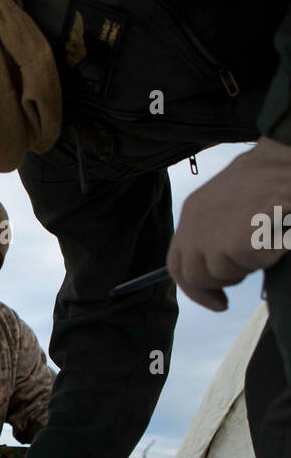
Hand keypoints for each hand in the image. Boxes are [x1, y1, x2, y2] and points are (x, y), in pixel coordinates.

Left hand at [166, 136, 290, 310]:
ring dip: (249, 264)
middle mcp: (194, 226)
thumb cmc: (268, 176)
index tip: (214, 300)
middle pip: (196, 277)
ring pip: (228, 274)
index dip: (193, 288)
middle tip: (236, 287)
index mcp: (191, 213)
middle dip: (217, 287)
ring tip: (266, 234)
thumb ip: (217, 232)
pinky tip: (277, 232)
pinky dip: (269, 255)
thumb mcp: (229, 202)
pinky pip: (254, 265)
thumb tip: (219, 269)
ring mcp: (213, 237)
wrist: (286, 158)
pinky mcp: (236, 245)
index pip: (177, 264)